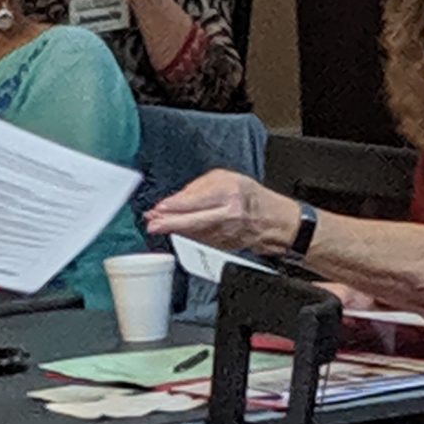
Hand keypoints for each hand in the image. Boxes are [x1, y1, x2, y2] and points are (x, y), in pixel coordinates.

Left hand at [143, 169, 294, 252]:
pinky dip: (185, 235)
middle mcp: (230, 215)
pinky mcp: (224, 245)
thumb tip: (175, 200)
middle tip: (153, 224)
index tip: (160, 208)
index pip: (199, 201)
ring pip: (195, 233)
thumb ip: (198, 187)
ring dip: (174, 230)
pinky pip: (200, 239)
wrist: (270, 219)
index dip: (177, 206)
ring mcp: (227, 233)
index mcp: (231, 193)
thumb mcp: (224, 178)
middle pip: (196, 221)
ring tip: (157, 225)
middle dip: (171, 223)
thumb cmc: (247, 195)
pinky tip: (174, 230)